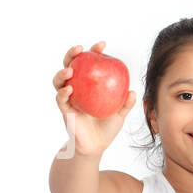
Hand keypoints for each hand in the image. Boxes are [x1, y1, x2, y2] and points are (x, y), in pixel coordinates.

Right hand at [53, 42, 136, 157]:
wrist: (96, 147)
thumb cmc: (107, 128)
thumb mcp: (120, 114)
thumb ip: (126, 103)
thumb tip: (133, 91)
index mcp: (89, 86)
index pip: (89, 64)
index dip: (93, 52)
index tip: (102, 45)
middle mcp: (77, 89)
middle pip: (70, 66)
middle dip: (72, 54)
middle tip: (80, 48)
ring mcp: (69, 98)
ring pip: (59, 80)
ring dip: (62, 72)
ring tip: (70, 69)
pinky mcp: (64, 110)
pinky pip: (61, 99)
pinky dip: (63, 92)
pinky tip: (70, 89)